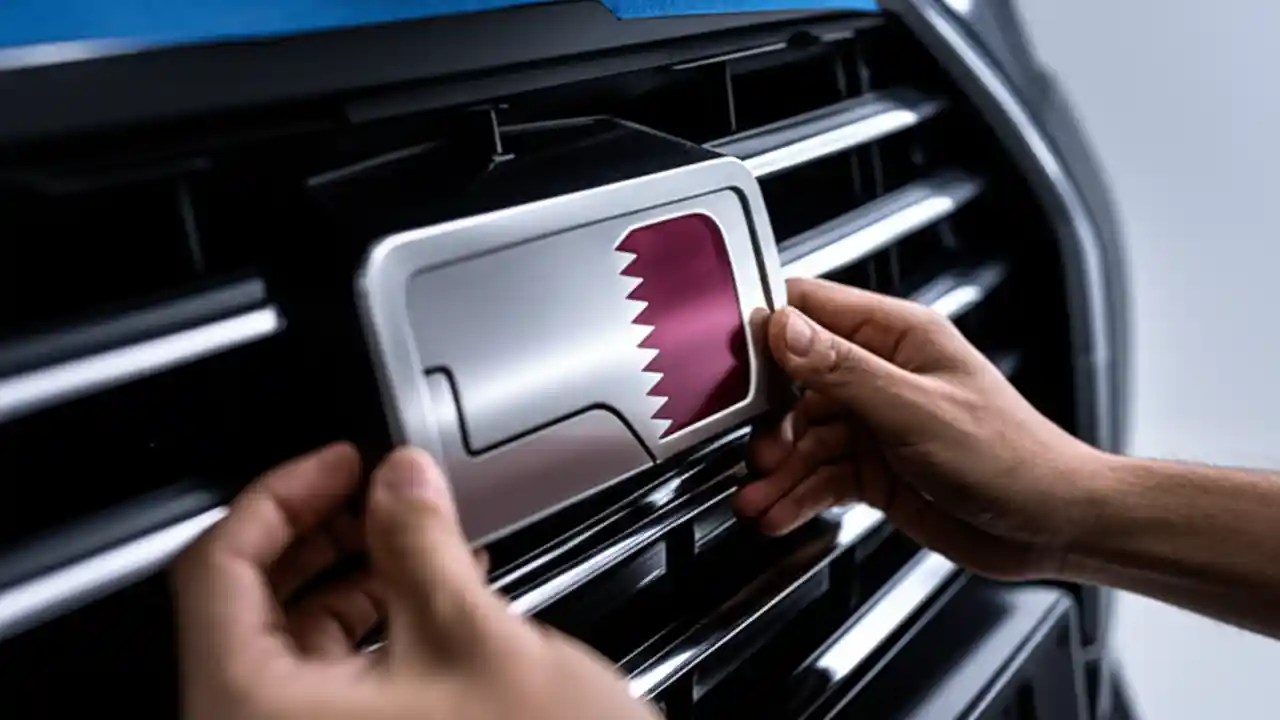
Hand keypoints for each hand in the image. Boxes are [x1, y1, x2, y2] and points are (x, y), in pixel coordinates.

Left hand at [173, 443, 658, 719]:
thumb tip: (399, 478)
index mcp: (258, 707)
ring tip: (406, 532)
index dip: (279, 495)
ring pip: (289, 641)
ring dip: (347, 574)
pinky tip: (426, 591)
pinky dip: (370, 625)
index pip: (215, 568)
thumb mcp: (473, 636)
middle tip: (370, 487)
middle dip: (319, 530)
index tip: (337, 462)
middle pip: (246, 602)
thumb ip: (421, 541)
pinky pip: (328, 679)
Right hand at [734, 278, 1105, 579]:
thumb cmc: (1011, 456)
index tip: (727, 355)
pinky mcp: (877, 467)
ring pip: (805, 436)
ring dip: (779, 467)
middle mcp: (883, 372)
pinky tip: (779, 512)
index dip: (766, 328)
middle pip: (796, 380)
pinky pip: (821, 475)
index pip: (812, 309)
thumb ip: (844, 370)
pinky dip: (798, 495)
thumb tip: (784, 329)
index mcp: (899, 336)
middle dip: (767, 418)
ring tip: (757, 495)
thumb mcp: (916, 409)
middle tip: (752, 448)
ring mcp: (877, 421)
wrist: (1051, 524)